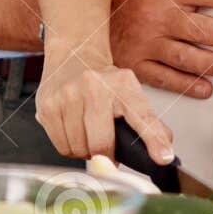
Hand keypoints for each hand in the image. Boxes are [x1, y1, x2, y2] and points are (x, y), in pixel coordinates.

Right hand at [34, 52, 175, 164]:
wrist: (73, 55)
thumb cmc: (105, 83)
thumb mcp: (131, 93)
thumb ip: (149, 123)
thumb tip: (164, 154)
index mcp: (123, 85)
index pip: (142, 116)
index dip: (153, 140)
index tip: (163, 158)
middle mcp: (93, 86)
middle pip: (101, 144)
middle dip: (105, 155)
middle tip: (106, 149)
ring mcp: (67, 95)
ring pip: (79, 148)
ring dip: (86, 151)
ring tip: (87, 134)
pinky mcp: (48, 106)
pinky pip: (61, 147)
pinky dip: (70, 147)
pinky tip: (73, 131)